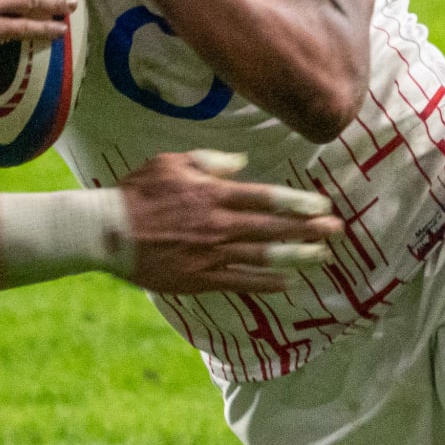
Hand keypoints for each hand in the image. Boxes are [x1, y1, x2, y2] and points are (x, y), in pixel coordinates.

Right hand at [116, 150, 341, 293]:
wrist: (107, 232)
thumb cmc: (138, 193)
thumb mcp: (171, 163)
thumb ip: (210, 161)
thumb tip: (240, 163)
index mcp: (213, 194)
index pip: (267, 199)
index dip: (298, 203)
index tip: (322, 206)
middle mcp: (219, 225)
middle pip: (273, 229)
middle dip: (309, 231)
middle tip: (337, 232)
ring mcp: (211, 254)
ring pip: (263, 257)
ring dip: (296, 257)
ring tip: (322, 257)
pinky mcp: (200, 278)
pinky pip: (240, 282)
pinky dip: (265, 283)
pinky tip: (288, 283)